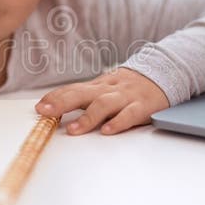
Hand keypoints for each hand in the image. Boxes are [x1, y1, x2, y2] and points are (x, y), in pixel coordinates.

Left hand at [35, 68, 169, 134]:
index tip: (39, 107)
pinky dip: (118, 123)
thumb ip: (83, 96)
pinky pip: (129, 115)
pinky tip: (107, 131)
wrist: (164, 73)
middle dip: (62, 103)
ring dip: (87, 118)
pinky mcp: (142, 107)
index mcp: (98, 86)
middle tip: (46, 113)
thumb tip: (54, 106)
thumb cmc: (128, 86)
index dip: (55, 97)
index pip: (73, 89)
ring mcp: (125, 97)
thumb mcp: (105, 88)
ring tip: (73, 130)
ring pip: (104, 105)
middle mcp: (109, 89)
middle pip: (82, 94)